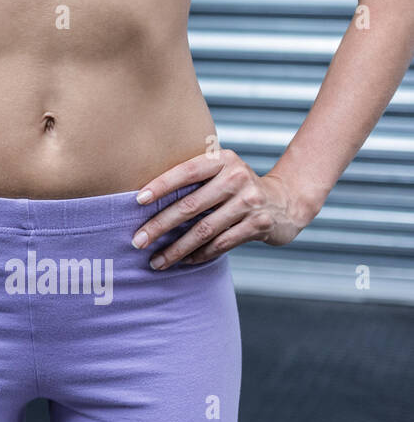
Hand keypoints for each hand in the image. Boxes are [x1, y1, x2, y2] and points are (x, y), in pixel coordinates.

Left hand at [131, 148, 311, 269]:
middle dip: (160, 226)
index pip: (185, 172)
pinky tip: (183, 261)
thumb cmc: (237, 187)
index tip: (137, 201)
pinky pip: (221, 243)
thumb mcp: (220, 171)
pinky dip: (199, 254)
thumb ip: (193, 178)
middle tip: (137, 241)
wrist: (285, 201)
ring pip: (204, 230)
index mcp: (222, 160)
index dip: (161, 186)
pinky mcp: (259, 225)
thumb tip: (144, 199)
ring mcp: (250, 202)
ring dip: (177, 248)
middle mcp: (236, 177)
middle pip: (190, 205)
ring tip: (156, 260)